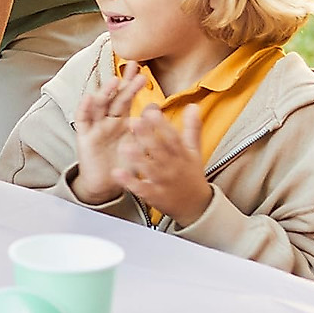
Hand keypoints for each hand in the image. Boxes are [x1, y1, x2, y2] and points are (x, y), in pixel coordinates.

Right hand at [72, 66, 149, 204]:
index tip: (143, 71)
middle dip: (124, 83)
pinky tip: (89, 98)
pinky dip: (84, 109)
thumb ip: (146, 127)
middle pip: (115, 98)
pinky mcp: (84, 137)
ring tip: (115, 80)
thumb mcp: (138, 145)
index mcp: (122, 121)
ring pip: (99, 106)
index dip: (133, 85)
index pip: (128, 98)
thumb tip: (156, 106)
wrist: (106, 185)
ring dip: (106, 93)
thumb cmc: (122, 164)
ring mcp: (95, 127)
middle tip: (134, 68)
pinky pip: (82, 121)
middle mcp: (108, 120)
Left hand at [114, 103, 211, 225]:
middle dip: (147, 136)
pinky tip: (118, 173)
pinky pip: (141, 188)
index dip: (162, 124)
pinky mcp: (154, 195)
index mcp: (182, 154)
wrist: (196, 206)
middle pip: (160, 151)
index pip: (172, 137)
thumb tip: (193, 106)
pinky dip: (129, 181)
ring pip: (150, 169)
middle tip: (134, 122)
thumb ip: (192, 128)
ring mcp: (163, 182)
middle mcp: (173, 167)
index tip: (151, 111)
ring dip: (137, 158)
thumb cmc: (191, 175)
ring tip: (125, 146)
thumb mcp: (194, 151)